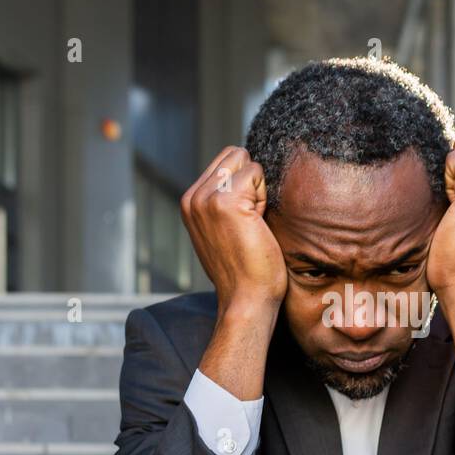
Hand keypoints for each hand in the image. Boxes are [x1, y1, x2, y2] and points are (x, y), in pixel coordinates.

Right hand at [181, 146, 286, 313]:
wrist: (246, 299)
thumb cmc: (243, 270)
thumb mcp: (220, 231)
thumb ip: (221, 202)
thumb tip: (240, 173)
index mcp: (190, 202)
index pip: (225, 161)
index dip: (244, 185)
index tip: (241, 221)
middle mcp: (193, 197)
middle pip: (235, 154)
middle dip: (250, 181)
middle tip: (250, 220)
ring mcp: (206, 198)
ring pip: (246, 161)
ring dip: (258, 190)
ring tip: (252, 224)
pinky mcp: (225, 202)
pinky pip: (256, 173)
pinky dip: (264, 198)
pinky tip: (256, 226)